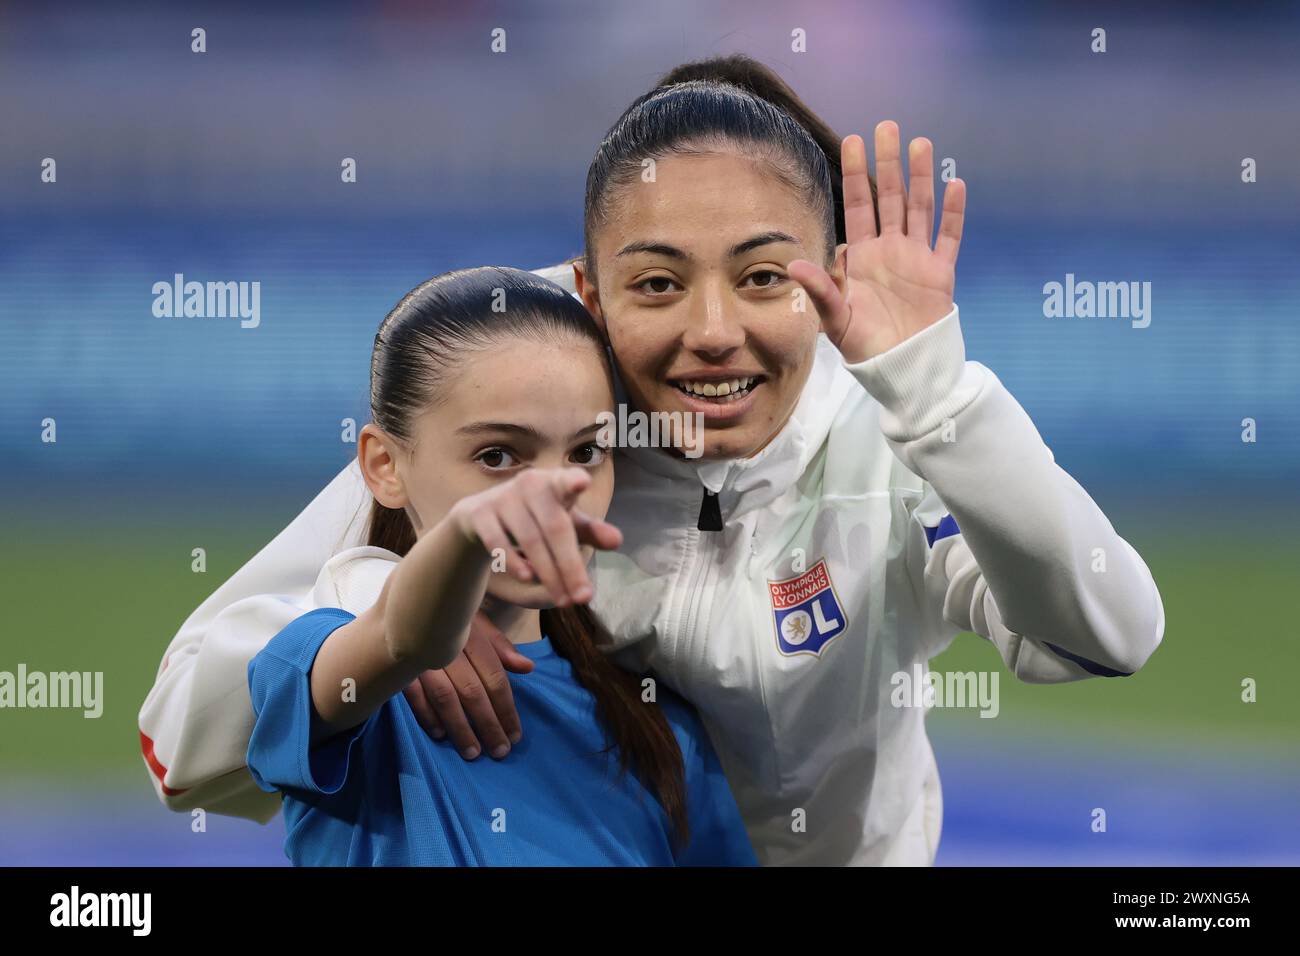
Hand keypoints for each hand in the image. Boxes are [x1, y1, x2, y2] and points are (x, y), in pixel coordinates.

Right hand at [402, 612, 532, 759]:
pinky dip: (427, 716)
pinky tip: (440, 734)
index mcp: (472, 635)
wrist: (403, 598)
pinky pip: (414, 695)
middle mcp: (450, 647)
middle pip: (473, 691)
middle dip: (488, 724)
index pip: (495, 677)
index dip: (506, 708)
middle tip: (499, 751)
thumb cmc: (447, 615)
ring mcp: (423, 657)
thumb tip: (528, 668)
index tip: (515, 735)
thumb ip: (500, 647)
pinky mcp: (400, 665)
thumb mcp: (477, 623)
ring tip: (473, 752)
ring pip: (445, 698)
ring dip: (460, 728)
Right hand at [451, 466, 622, 607]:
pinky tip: (528, 578)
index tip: (582, 482)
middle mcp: (529, 484)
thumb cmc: (534, 518)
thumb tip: (618, 541)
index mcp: (555, 482)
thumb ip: (590, 532)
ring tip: (562, 599)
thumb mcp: (564, 523)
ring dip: (548, 573)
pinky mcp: (479, 513)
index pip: (566, 481)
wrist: (479, 516)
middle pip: (555, 528)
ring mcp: (502, 497)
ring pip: (530, 540)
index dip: (573, 481)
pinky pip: (498, 542)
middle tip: (583, 598)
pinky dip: (514, 562)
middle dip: (570, 566)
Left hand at [789, 121, 965, 363]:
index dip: (857, 175)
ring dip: (921, 177)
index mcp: (862, 256)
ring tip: (921, 143)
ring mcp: (917, 259)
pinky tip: (955, 185)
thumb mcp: (835, 319)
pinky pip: (949, 238)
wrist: (902, 369)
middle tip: (887, 127)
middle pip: (889, 197)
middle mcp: (890, 250)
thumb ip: (819, 289)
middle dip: (887, 163)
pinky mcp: (941, 274)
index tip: (853, 141)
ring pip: (920, 208)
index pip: (858, 206)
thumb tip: (792, 263)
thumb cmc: (865, 347)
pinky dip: (954, 213)